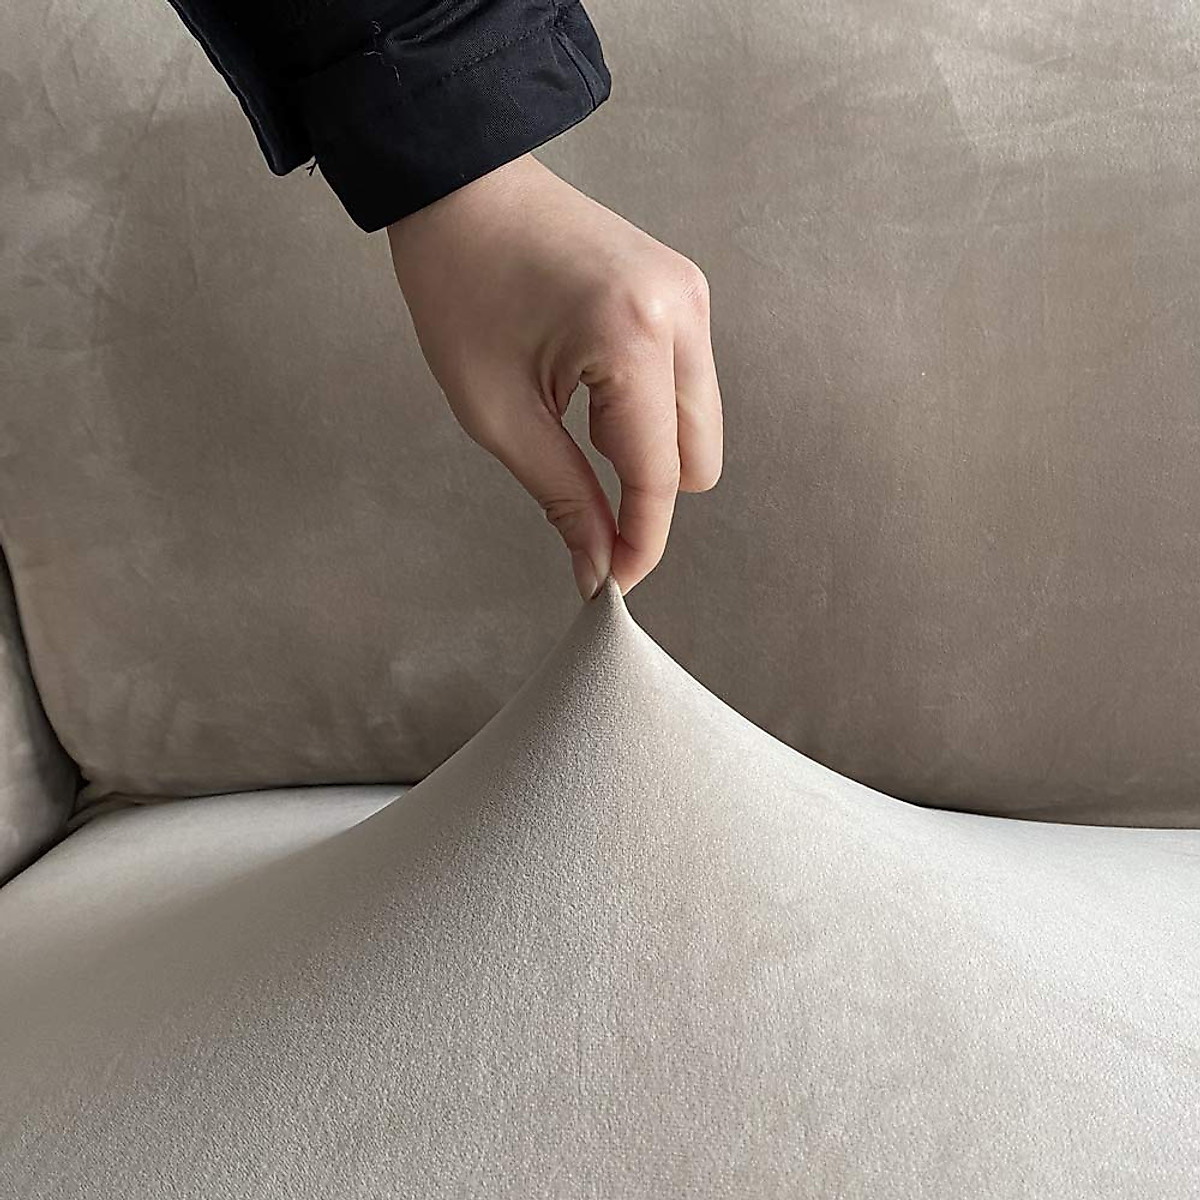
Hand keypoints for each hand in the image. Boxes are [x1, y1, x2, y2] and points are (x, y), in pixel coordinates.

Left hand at [387, 155, 721, 598]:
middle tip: (576, 491)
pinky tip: (591, 388)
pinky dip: (647, 410)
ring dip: (646, 449)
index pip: (659, 476)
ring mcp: (693, 296)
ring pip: (701, 425)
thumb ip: (562, 496)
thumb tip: (599, 569)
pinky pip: (689, 384)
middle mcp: (683, 313)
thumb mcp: (496, 411)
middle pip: (701, 460)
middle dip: (646, 494)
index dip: (639, 543)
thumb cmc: (460, 287)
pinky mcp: (686, 290)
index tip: (612, 588)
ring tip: (572, 418)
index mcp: (633, 338)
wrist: (463, 185)